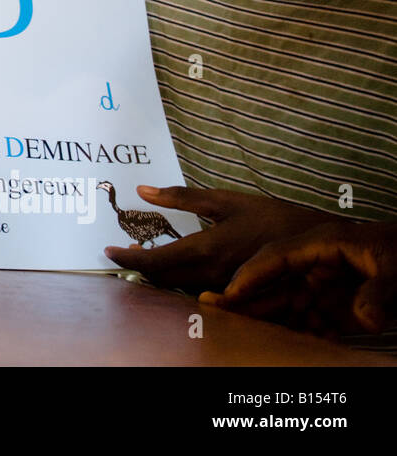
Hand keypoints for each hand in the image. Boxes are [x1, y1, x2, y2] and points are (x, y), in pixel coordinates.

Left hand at [103, 186, 333, 292]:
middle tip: (124, 251)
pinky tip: (174, 267)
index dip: (127, 259)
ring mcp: (223, 287)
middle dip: (138, 268)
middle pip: (161, 280)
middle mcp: (211, 274)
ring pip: (177, 288)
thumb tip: (142, 190)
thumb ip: (182, 196)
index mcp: (206, 248)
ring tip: (144, 256)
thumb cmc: (269, 217)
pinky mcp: (234, 293)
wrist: (313, 243)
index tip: (108, 252)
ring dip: (156, 276)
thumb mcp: (226, 200)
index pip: (154, 261)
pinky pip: (196, 292)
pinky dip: (177, 281)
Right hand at [201, 220, 396, 335]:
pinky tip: (288, 346)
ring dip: (268, 320)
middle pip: (273, 282)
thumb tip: (365, 318)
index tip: (230, 293)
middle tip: (212, 309)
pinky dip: (299, 333)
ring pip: (286, 304)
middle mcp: (316, 265)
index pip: (278, 257)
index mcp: (324, 244)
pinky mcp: (334, 305)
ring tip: (241, 334)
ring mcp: (324, 286)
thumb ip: (379, 294)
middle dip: (245, 297)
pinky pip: (308, 321)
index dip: (252, 275)